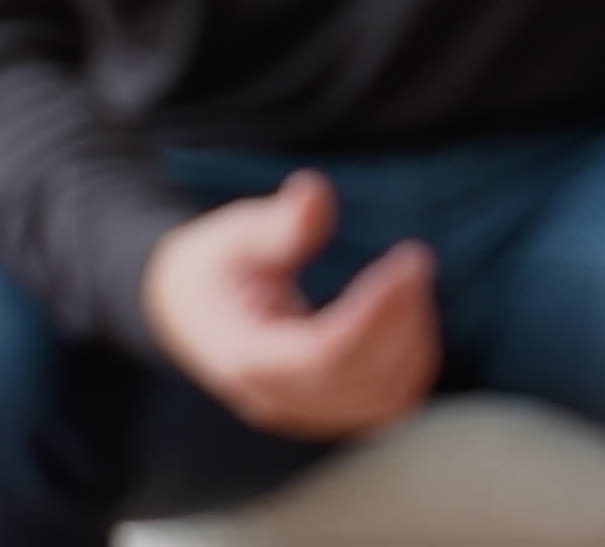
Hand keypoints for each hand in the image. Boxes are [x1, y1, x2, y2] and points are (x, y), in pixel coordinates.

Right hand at [141, 171, 438, 439]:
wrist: (189, 313)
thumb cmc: (211, 268)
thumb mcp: (230, 235)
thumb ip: (276, 223)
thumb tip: (314, 192)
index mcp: (243, 356)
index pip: (322, 353)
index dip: (375, 310)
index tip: (408, 259)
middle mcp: (273, 398)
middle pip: (358, 377)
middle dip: (401, 318)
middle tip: (415, 258)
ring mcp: (301, 413)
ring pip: (380, 398)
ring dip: (412, 340)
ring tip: (411, 280)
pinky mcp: (325, 411)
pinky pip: (386, 404)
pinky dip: (412, 363)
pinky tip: (412, 314)